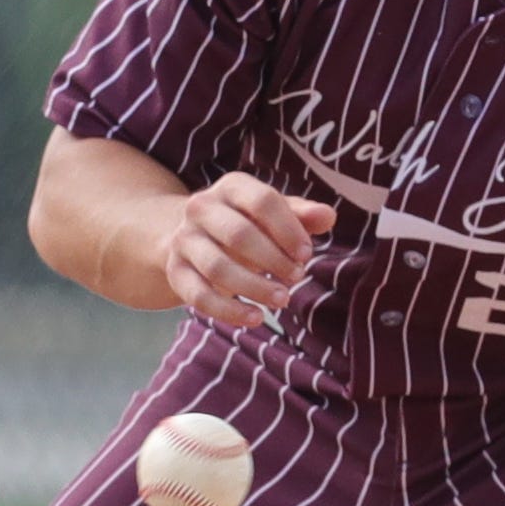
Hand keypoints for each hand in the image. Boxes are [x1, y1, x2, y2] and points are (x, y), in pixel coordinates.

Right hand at [164, 172, 336, 328]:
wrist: (192, 236)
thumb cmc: (246, 223)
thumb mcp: (272, 214)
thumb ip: (301, 215)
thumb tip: (328, 216)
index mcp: (231, 187)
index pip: (263, 201)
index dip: (289, 229)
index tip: (306, 254)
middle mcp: (201, 208)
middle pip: (239, 235)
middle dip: (273, 260)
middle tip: (297, 277)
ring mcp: (185, 240)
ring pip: (218, 268)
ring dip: (254, 287)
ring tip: (283, 300)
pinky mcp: (176, 272)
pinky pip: (200, 296)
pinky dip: (229, 311)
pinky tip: (256, 318)